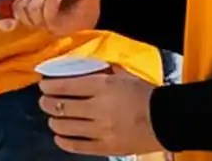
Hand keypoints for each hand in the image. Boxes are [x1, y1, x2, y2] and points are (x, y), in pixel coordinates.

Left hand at [39, 69, 162, 155]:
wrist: (169, 120)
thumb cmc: (146, 94)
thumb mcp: (124, 75)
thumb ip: (103, 69)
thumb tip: (84, 65)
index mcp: (102, 86)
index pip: (65, 85)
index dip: (49, 86)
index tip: (43, 85)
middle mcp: (98, 108)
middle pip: (60, 106)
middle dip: (47, 103)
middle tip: (44, 101)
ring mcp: (101, 130)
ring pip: (65, 126)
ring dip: (54, 121)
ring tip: (53, 118)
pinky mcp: (107, 147)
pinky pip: (77, 146)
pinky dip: (64, 142)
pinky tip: (59, 137)